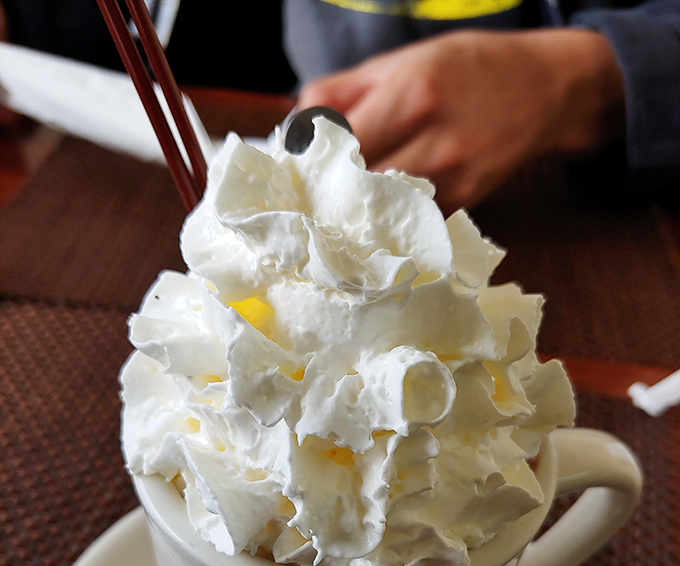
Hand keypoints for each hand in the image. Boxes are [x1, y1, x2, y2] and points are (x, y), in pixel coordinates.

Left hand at [297, 29, 624, 212]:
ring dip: (354, 209)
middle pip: (357, 186)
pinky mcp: (464, 202)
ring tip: (338, 203)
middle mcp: (434, 142)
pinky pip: (409, 218)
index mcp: (412, 95)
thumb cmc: (469, 68)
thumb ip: (343, 91)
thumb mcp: (403, 61)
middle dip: (328, 191)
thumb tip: (295, 125)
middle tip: (307, 194)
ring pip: (380, 210)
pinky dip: (387, 216)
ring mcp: (453, 178)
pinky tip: (375, 210)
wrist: (546, 90)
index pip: (340, 145)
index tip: (296, 168)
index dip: (311, 161)